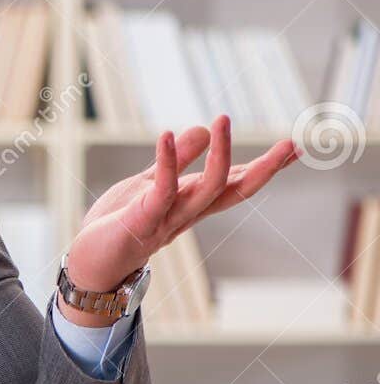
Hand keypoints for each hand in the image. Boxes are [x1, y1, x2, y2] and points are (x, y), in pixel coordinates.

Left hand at [61, 115, 299, 325]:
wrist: (88, 263)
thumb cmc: (118, 224)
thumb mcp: (148, 184)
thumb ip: (174, 161)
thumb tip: (202, 130)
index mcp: (192, 203)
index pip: (236, 184)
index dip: (265, 167)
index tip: (294, 147)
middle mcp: (188, 213)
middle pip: (235, 190)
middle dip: (265, 169)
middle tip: (292, 144)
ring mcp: (168, 218)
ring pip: (209, 190)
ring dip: (221, 156)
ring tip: (223, 120)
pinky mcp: (142, 220)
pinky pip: (161, 190)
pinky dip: (167, 163)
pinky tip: (165, 134)